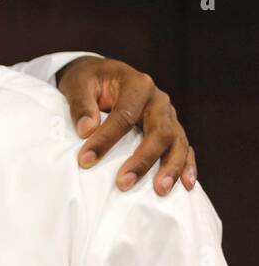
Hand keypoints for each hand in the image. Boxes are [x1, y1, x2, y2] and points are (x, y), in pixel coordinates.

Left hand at [55, 57, 194, 196]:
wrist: (103, 75)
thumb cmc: (89, 80)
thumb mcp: (77, 83)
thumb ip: (81, 104)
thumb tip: (86, 130)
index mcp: (137, 84)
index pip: (124, 115)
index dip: (106, 139)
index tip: (86, 160)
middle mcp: (158, 100)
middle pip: (159, 131)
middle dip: (142, 160)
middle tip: (123, 183)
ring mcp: (169, 115)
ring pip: (177, 142)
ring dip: (170, 168)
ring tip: (160, 190)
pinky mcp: (172, 128)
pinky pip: (185, 148)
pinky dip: (187, 166)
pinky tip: (186, 185)